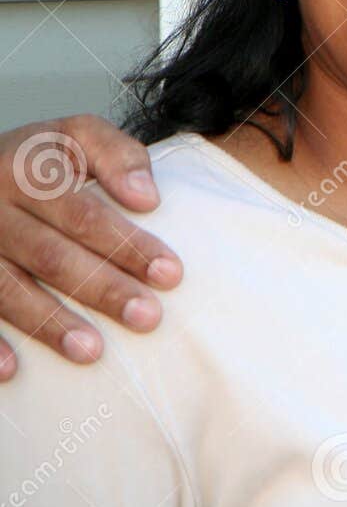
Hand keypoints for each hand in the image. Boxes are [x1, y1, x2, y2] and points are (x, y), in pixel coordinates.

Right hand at [0, 116, 179, 378]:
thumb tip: (149, 198)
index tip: (170, 274)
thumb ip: (117, 155)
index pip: (84, 215)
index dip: (127, 245)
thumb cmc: (36, 160)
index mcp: (27, 172)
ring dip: (49, 324)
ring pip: (6, 289)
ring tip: (92, 351)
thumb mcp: (74, 136)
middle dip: (102, 289)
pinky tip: (13, 370)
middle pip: (50, 256)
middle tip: (147, 318)